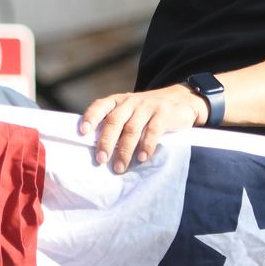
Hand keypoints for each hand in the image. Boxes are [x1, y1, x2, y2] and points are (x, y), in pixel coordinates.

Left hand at [79, 84, 207, 172]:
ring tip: (119, 166)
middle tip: (100, 159)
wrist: (181, 99)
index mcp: (117, 101)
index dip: (90, 117)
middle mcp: (130, 102)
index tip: (82, 131)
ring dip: (124, 150)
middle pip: (114, 121)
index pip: (100, 106)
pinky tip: (142, 158)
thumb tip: (98, 148)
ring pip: (132, 129)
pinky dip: (146, 146)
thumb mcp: (129, 111)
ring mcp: (147, 107)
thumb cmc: (147, 111)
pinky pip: (152, 131)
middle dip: (106, 142)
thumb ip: (116, 123)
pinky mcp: (163, 114)